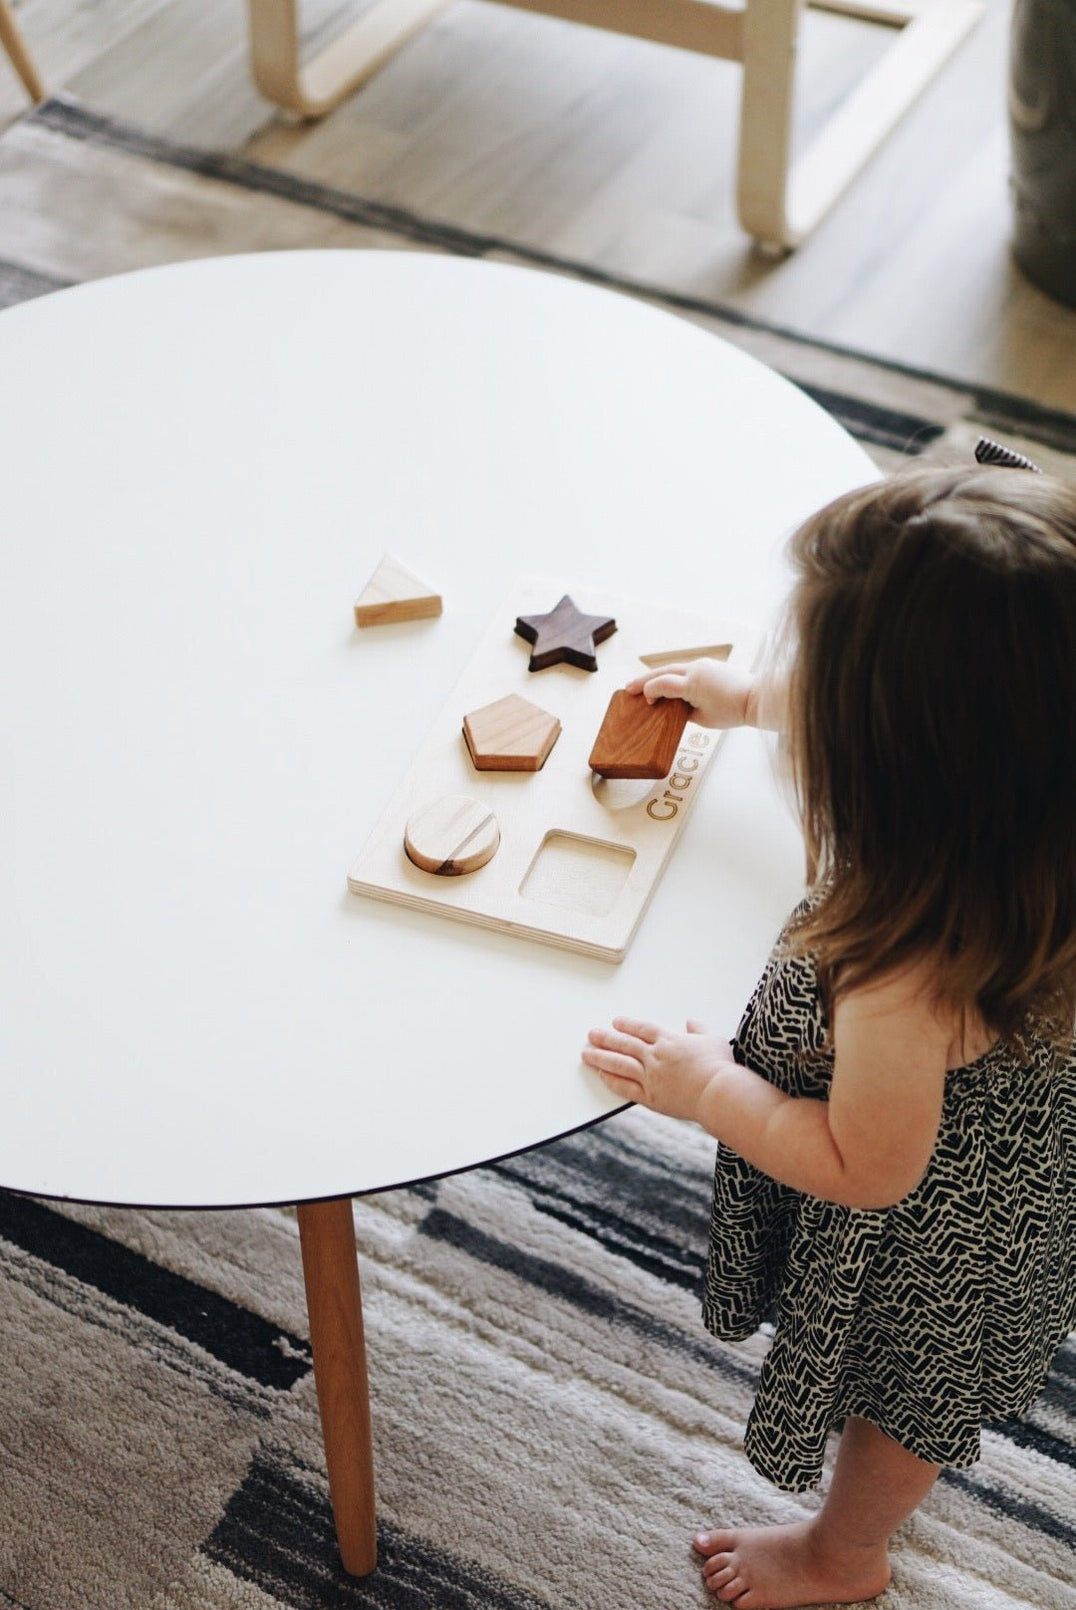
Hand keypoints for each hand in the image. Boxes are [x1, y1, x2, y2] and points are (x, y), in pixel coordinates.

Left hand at [581, 1017, 734, 1124]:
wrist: (718, 1093)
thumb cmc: (719, 1067)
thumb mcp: (714, 1040)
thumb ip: (700, 1030)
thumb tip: (692, 1022)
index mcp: (670, 1040)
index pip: (642, 1029)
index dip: (627, 1025)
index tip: (616, 1022)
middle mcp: (656, 1056)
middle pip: (625, 1044)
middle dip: (606, 1038)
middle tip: (591, 1034)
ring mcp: (651, 1076)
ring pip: (620, 1064)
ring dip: (601, 1057)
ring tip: (586, 1053)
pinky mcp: (651, 1096)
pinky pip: (626, 1087)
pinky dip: (612, 1080)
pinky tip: (601, 1075)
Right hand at [622, 659, 752, 729]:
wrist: (756, 697)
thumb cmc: (732, 711)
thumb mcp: (704, 719)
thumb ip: (685, 712)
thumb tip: (674, 708)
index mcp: (692, 684)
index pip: (662, 684)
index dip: (649, 691)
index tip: (643, 700)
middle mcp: (695, 670)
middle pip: (663, 671)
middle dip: (645, 680)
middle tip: (628, 687)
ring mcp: (703, 665)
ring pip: (673, 668)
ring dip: (658, 675)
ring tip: (644, 684)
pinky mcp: (709, 664)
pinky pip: (686, 668)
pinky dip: (673, 675)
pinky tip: (668, 682)